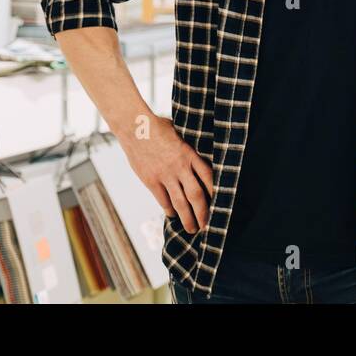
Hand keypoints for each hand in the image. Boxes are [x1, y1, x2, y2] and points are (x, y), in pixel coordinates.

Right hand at [119, 115, 214, 234]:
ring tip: (192, 228)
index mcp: (190, 154)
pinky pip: (162, 200)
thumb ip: (189, 147)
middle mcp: (180, 167)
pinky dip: (169, 210)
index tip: (220, 203)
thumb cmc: (158, 127)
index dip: (215, 192)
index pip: (208, 176)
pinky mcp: (151, 180)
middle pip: (196, 195)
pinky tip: (173, 216)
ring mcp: (165, 175)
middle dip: (203, 212)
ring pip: (180, 202)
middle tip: (207, 225)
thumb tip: (198, 154)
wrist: (135, 127)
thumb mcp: (179, 133)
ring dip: (187, 218)